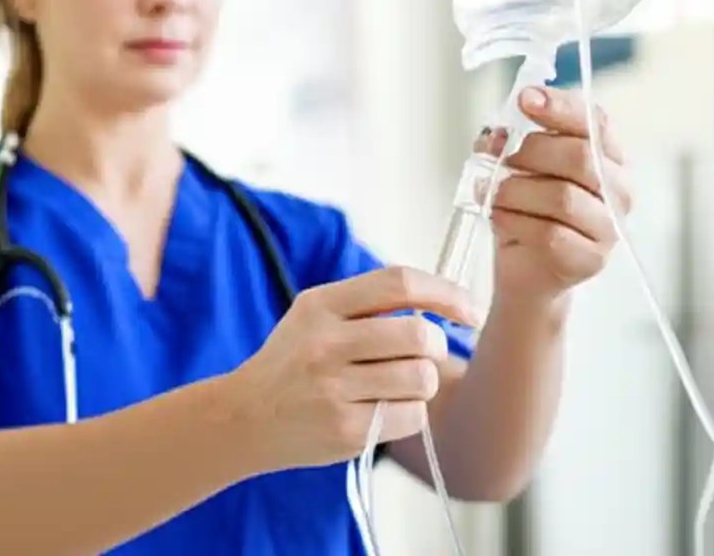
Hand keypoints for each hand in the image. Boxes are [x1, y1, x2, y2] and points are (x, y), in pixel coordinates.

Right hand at [225, 267, 478, 471]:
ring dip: (423, 382)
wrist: (243, 418)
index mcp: (321, 304)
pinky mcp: (345, 430)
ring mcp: (333, 388)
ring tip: (397, 386)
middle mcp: (325, 342)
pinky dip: (410, 413)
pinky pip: (411, 415)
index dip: (445, 292)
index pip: (399, 283)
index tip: (469, 309)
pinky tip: (383, 410)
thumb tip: (446, 303)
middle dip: (436, 347)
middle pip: (419, 334)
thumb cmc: (293, 363)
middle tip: (424, 356)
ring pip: (422, 377)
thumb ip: (369, 304)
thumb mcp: (316, 316)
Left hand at [483, 85, 633, 303]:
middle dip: (531, 152)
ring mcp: (608, 227)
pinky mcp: (590, 260)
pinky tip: (498, 217)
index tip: (526, 99)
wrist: (525, 270)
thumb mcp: (511, 168)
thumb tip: (495, 134)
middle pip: (580, 156)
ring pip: (563, 197)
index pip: (594, 121)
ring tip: (493, 193)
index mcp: (605, 156)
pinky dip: (514, 221)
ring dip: (516, 191)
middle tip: (501, 159)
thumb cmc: (526, 212)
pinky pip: (550, 234)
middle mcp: (617, 189)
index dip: (560, 107)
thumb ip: (505, 144)